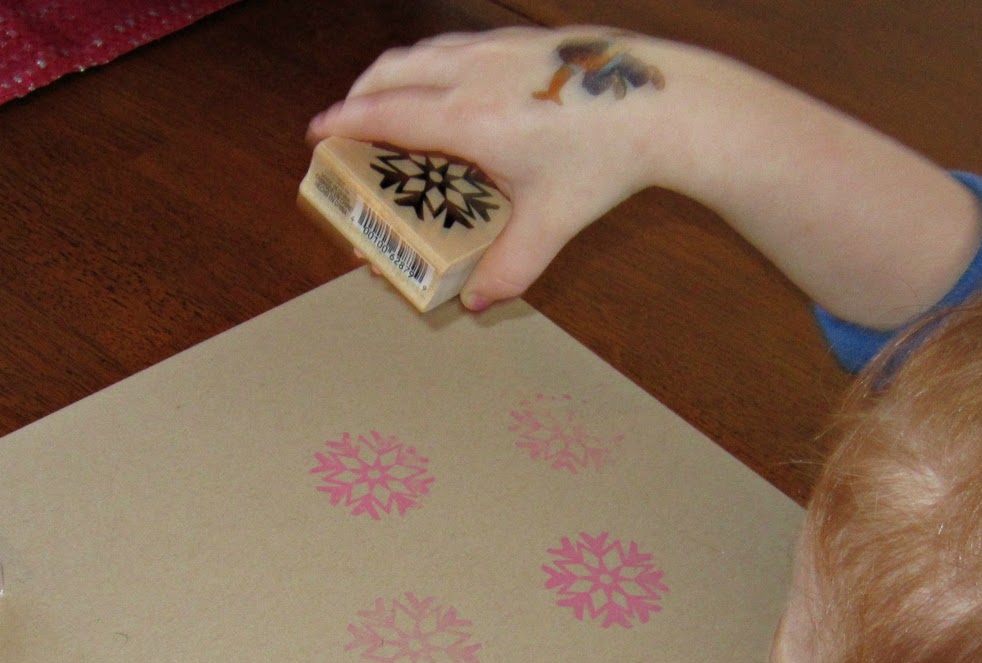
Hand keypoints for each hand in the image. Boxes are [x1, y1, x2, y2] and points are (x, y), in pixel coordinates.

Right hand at [309, 27, 981, 328]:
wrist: (665, 103)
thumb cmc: (607, 162)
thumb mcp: (552, 225)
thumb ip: (511, 268)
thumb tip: (480, 304)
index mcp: (468, 121)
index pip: (385, 116)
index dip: (343, 124)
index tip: (316, 134)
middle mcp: (474, 75)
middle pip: (392, 72)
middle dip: (359, 95)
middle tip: (348, 122)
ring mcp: (498, 48)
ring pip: (423, 51)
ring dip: (394, 73)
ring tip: (389, 100)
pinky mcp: (523, 39)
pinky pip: (457, 44)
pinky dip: (433, 62)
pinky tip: (450, 83)